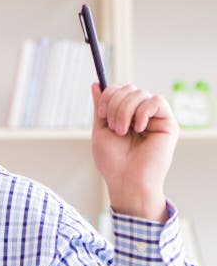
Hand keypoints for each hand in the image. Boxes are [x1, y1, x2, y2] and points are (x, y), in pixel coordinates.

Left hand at [91, 83, 178, 221]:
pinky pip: (156, 101)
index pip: (120, 89)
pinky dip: (142, 113)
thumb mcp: (100, 130)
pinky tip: (138, 129)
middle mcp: (140, 114)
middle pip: (129, 88)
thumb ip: (101, 107)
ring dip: (125, 111)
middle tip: (114, 128)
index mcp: (125, 115)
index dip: (109, 95)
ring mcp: (154, 118)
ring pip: (140, 93)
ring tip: (122, 132)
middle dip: (115, 105)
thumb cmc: (112, 162)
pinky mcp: (168, 123)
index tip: (101, 114)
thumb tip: (97, 85)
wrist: (126, 181)